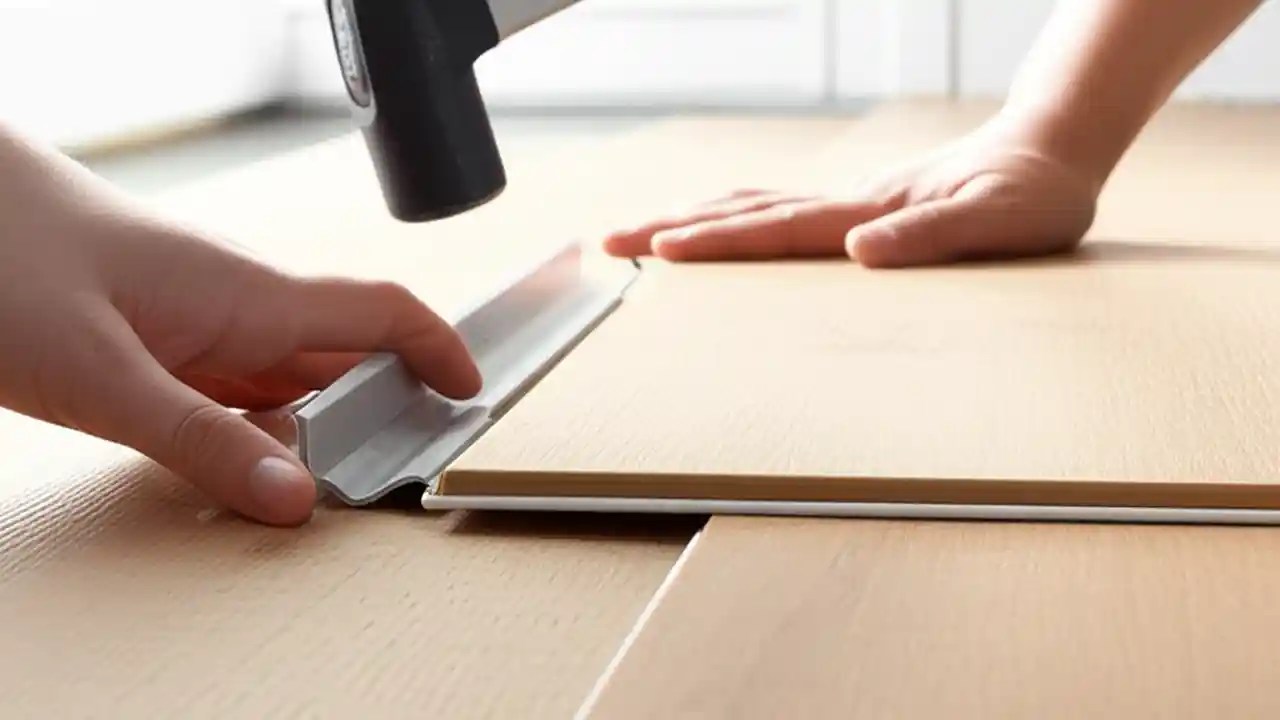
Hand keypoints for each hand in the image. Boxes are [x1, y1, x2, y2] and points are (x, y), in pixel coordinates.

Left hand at [0, 125, 480, 526]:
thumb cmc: (8, 259)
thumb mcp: (104, 376)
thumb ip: (202, 441)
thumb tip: (295, 497)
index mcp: (252, 296)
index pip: (381, 314)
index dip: (438, 351)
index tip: (472, 394)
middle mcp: (240, 305)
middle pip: (343, 362)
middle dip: (377, 417)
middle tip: (392, 479)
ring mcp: (202, 320)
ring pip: (287, 381)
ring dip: (312, 431)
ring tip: (322, 486)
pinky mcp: (163, 340)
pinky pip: (235, 389)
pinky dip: (255, 430)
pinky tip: (245, 463)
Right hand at [602, 112, 1100, 267]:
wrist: (1049, 146)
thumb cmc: (1036, 193)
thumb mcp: (1001, 221)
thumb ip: (932, 234)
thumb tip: (860, 250)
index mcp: (871, 211)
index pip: (779, 229)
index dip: (718, 240)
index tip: (660, 248)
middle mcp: (849, 203)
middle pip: (744, 210)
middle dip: (673, 226)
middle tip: (611, 241)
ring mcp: (849, 202)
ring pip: (754, 206)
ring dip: (694, 219)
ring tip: (643, 234)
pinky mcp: (858, 208)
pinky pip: (778, 213)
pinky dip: (733, 219)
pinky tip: (718, 226)